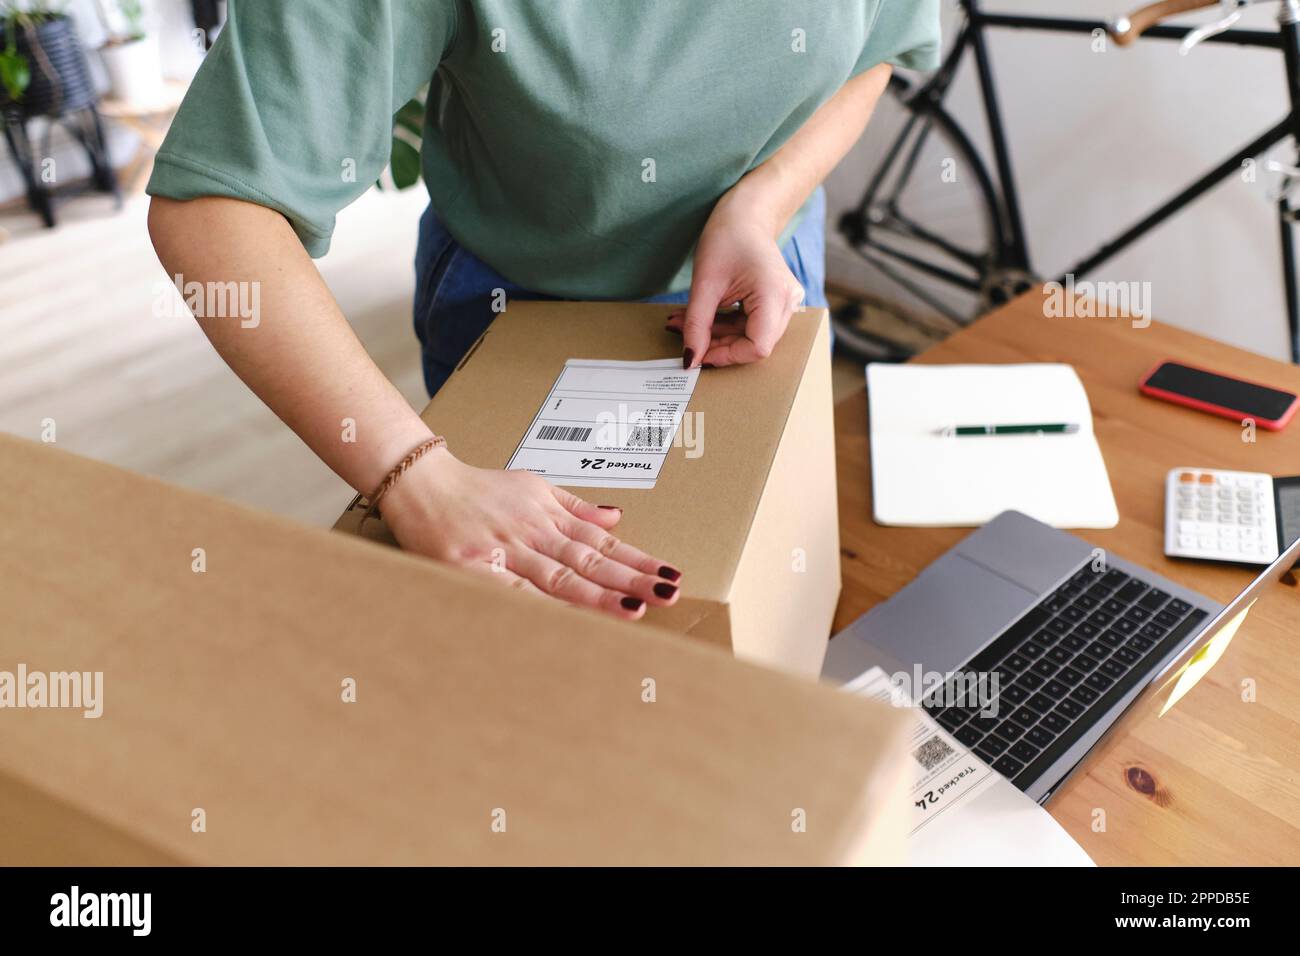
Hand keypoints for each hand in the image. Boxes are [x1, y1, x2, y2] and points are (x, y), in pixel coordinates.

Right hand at [379, 447, 682, 619]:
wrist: (420, 483)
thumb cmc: (477, 489)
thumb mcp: (531, 486)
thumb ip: (574, 506)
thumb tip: (617, 517)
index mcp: (549, 515)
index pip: (602, 542)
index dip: (638, 560)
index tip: (669, 576)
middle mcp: (533, 531)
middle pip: (589, 560)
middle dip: (630, 579)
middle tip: (666, 595)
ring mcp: (504, 550)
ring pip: (558, 576)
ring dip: (596, 596)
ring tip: (633, 610)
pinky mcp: (474, 567)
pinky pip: (512, 590)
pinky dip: (540, 606)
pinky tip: (567, 620)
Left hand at [669, 189, 804, 368]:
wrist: (746, 215)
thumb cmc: (728, 237)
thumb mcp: (704, 283)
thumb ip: (696, 324)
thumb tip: (691, 359)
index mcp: (775, 294)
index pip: (758, 346)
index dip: (727, 356)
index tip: (698, 355)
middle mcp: (788, 302)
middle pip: (755, 343)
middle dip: (718, 345)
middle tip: (684, 335)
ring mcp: (785, 303)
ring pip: (751, 337)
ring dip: (717, 336)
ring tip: (684, 324)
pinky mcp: (776, 303)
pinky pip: (751, 325)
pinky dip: (725, 326)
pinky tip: (702, 319)